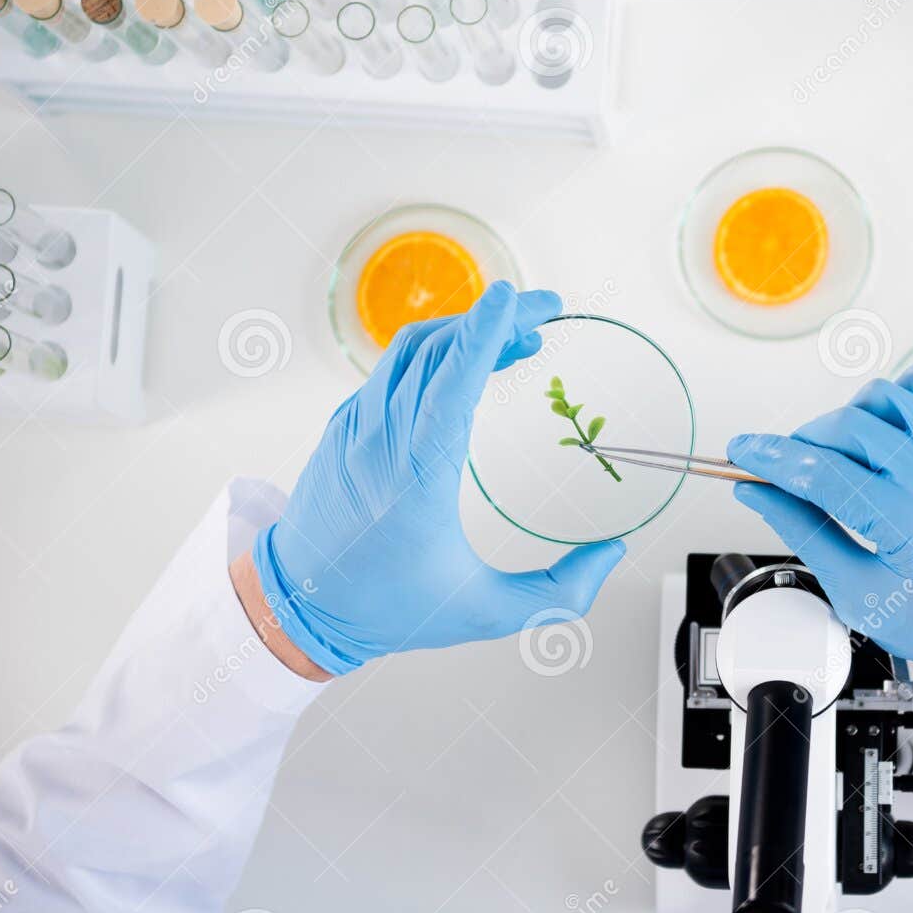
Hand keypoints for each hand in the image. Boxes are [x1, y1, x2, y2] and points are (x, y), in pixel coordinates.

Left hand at [249, 282, 625, 676]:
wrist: (301, 608)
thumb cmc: (392, 610)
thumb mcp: (487, 613)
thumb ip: (559, 591)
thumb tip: (611, 553)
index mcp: (418, 480)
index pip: (451, 384)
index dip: (485, 334)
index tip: (514, 299)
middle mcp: (382, 442)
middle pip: (438, 350)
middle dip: (494, 319)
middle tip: (543, 314)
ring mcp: (356, 429)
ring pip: (410, 352)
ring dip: (465, 333)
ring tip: (514, 339)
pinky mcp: (343, 428)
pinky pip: (390, 371)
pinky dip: (433, 354)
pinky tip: (463, 366)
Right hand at [728, 364, 912, 711]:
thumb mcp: (863, 595)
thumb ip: (806, 534)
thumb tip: (760, 495)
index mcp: (909, 522)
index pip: (818, 470)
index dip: (768, 458)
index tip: (741, 452)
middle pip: (845, 428)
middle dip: (802, 443)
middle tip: (785, 468)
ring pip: (883, 399)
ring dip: (847, 420)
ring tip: (839, 458)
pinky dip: (894, 400)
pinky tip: (882, 434)